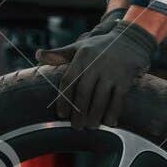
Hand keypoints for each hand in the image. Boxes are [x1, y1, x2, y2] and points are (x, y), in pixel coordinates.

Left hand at [34, 16, 159, 128]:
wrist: (130, 39)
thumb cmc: (99, 47)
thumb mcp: (79, 47)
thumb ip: (59, 55)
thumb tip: (37, 55)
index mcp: (82, 57)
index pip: (68, 81)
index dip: (63, 99)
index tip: (62, 114)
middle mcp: (96, 64)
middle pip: (83, 93)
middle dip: (79, 113)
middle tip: (77, 127)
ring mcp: (111, 72)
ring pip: (100, 99)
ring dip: (95, 116)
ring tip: (91, 127)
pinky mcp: (125, 79)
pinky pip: (118, 99)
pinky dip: (113, 112)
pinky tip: (109, 123)